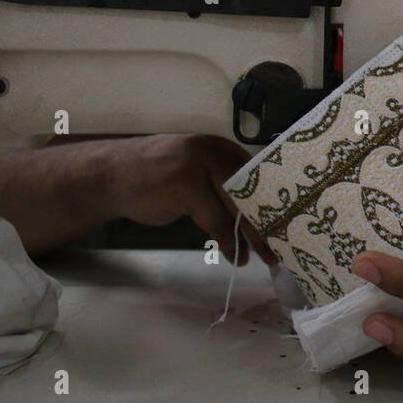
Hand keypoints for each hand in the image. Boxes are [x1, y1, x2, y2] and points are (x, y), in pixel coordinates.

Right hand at [100, 134, 274, 265]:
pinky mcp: (186, 186)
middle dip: (270, 219)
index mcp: (222, 147)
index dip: (276, 199)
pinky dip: (229, 242)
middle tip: (286, 243)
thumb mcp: (195, 171)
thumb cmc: (156, 176)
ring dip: (254, 235)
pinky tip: (237, 255)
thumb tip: (259, 211)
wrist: (111, 175)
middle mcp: (214, 150)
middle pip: (252, 189)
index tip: (291, 221)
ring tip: (267, 255)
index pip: (259, 174)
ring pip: (238, 206)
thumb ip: (223, 182)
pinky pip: (217, 221)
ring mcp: (199, 165)